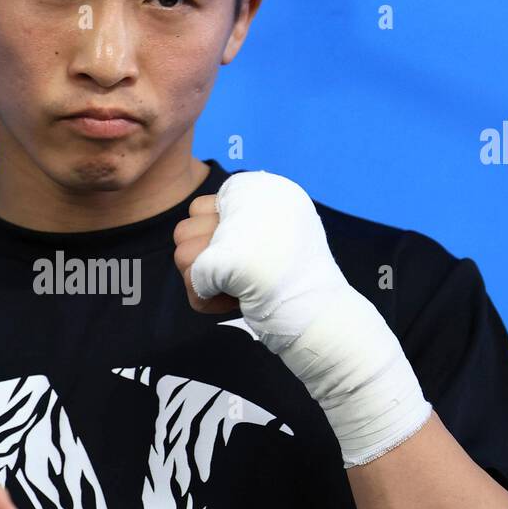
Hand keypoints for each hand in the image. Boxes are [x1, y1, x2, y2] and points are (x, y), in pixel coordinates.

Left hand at [171, 170, 430, 468]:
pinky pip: (194, 280)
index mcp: (264, 189)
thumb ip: (239, 225)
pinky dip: (210, 300)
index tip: (246, 260)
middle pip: (185, 228)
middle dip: (201, 263)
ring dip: (202, 283)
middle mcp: (252, 198)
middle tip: (239, 279)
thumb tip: (195, 223)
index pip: (201, 208)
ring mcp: (242, 227)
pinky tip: (241, 302)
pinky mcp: (232, 258)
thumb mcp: (275, 236)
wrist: (325, 319)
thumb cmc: (299, 285)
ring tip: (241, 289)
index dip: (214, 243)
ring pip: (182, 253)